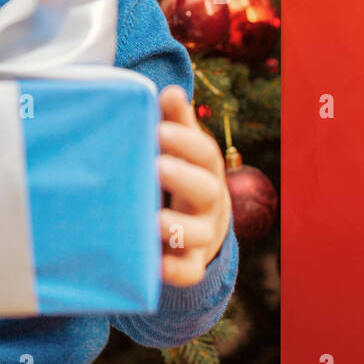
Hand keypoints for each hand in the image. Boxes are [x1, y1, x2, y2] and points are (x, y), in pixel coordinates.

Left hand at [156, 85, 231, 287]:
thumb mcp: (182, 148)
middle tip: (156, 167)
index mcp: (206, 168)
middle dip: (182, 178)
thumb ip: (176, 122)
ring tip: (155, 221)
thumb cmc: (182, 174)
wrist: (201, 224)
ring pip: (198, 233)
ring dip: (177, 227)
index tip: (160, 132)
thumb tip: (170, 91)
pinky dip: (176, 272)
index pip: (204, 152)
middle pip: (205, 189)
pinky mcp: (189, 263)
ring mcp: (202, 234)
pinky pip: (188, 272)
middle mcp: (209, 200)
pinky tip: (156, 266)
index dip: (185, 142)